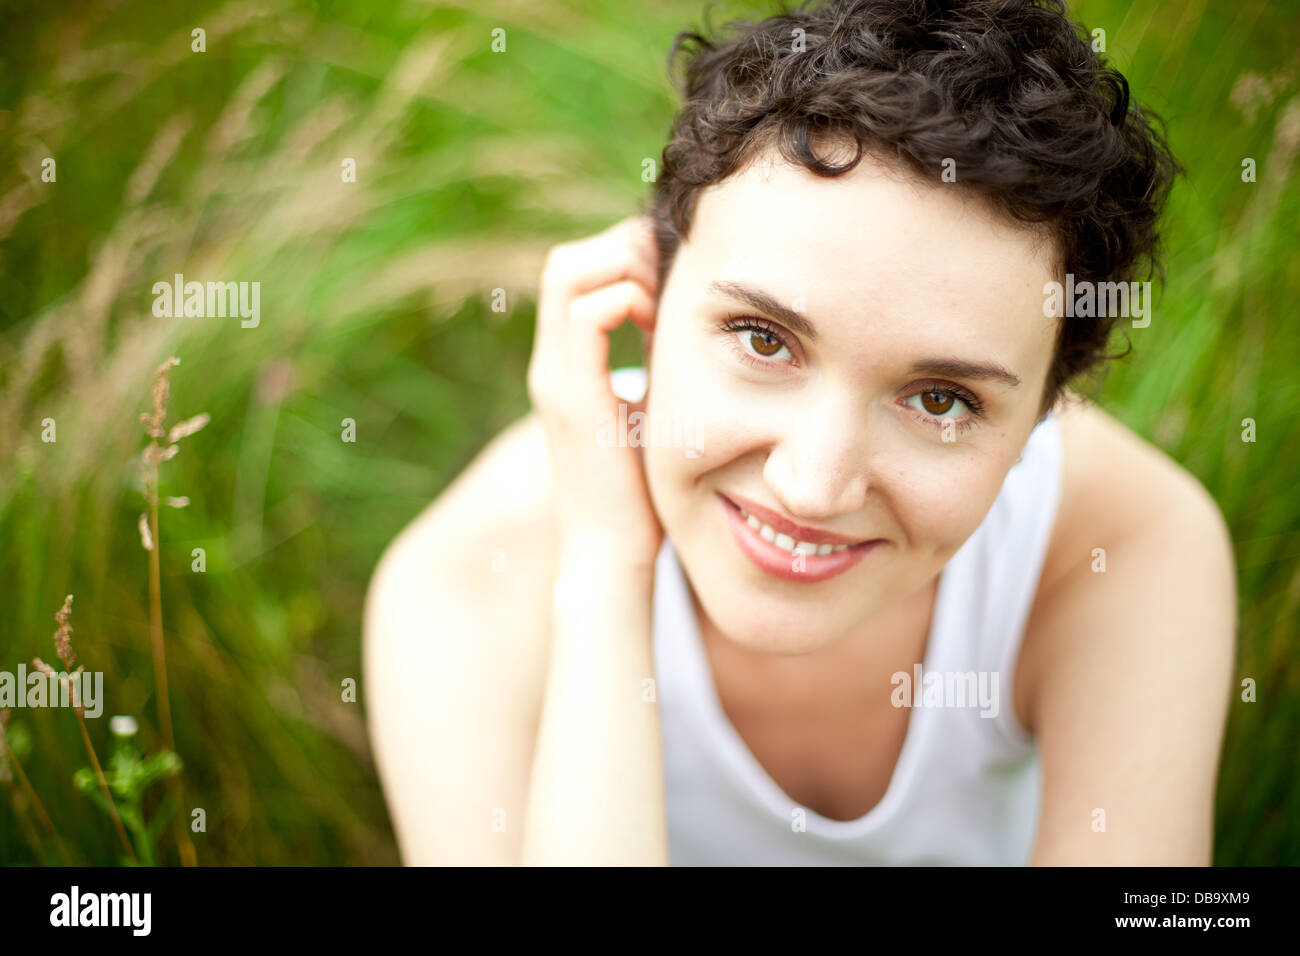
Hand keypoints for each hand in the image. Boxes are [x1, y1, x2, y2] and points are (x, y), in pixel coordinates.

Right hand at [526, 216, 663, 570]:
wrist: (611, 556)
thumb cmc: (638, 498)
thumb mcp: (649, 416)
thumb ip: (652, 371)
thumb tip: (685, 332)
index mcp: (567, 368)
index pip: (575, 274)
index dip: (621, 258)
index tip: (670, 283)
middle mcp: (553, 365)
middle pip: (565, 262)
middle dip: (621, 250)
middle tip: (669, 279)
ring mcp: (557, 378)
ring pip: (568, 273)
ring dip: (622, 267)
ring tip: (663, 300)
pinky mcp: (573, 397)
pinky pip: (586, 315)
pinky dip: (624, 299)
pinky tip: (656, 326)